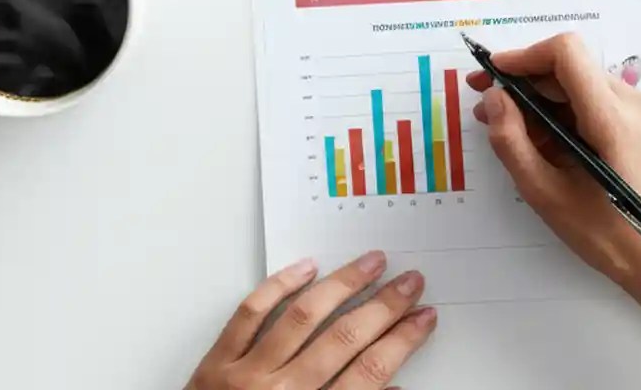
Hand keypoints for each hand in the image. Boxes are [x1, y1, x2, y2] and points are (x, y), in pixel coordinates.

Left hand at [186, 251, 436, 389]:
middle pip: (344, 340)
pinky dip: (278, 286)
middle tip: (410, 282)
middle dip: (384, 307)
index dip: (402, 341)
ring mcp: (246, 375)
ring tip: (370, 263)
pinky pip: (249, 314)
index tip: (423, 318)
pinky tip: (306, 267)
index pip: (370, 374)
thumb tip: (394, 388)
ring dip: (342, 284)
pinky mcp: (217, 363)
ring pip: (302, 317)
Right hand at [466, 33, 640, 293]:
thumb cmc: (608, 235)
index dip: (523, 56)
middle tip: (486, 105)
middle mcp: (633, 103)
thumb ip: (512, 142)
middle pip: (570, 66)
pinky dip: (564, 109)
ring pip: (581, 81)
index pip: (566, 53)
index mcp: (613, 119)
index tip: (492, 75)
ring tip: (509, 127)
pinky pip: (596, 99)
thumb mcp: (546, 194)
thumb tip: (493, 98)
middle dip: (524, 80)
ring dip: (542, 97)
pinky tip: (543, 138)